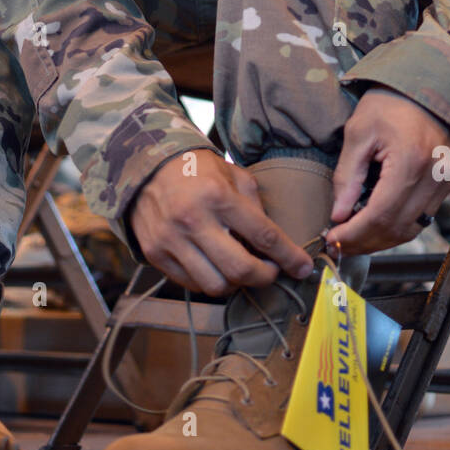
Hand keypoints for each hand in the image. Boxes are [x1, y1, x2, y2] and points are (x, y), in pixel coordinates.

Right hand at [127, 150, 313, 297]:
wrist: (146, 165)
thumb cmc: (196, 169)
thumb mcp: (232, 173)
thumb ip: (255, 205)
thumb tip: (274, 242)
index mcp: (218, 196)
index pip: (263, 235)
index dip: (289, 257)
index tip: (304, 268)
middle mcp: (193, 219)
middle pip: (240, 268)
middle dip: (265, 277)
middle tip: (271, 271)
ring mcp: (171, 239)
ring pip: (215, 285)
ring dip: (236, 284)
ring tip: (241, 270)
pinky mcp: (155, 253)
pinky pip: (191, 284)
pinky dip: (209, 281)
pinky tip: (216, 267)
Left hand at [326, 88, 449, 255]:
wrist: (426, 84)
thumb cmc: (390, 102)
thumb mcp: (358, 132)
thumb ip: (347, 176)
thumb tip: (340, 214)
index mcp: (411, 160)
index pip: (380, 215)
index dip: (354, 233)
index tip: (332, 238)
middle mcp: (435, 175)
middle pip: (397, 228)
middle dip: (364, 242)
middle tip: (339, 243)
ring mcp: (447, 181)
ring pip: (412, 229)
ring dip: (381, 240)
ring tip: (354, 237)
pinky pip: (423, 218)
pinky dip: (398, 227)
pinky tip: (376, 223)